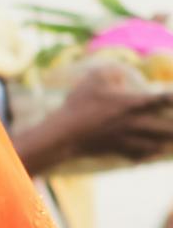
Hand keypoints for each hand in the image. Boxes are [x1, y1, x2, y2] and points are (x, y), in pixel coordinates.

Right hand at [30, 64, 172, 167]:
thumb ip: (112, 72)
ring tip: (172, 143)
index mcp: (132, 104)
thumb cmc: (79, 105)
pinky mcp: (117, 149)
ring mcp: (127, 138)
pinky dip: (147, 155)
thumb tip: (122, 74)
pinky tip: (153, 154)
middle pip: (165, 128)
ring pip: (155, 145)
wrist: (65, 134)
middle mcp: (134, 123)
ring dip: (167, 144)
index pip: (162, 99)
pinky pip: (138, 155)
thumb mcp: (94, 79)